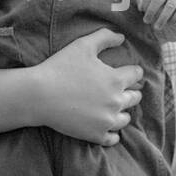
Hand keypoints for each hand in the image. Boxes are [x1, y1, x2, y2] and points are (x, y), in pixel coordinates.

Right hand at [35, 28, 143, 146]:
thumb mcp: (83, 45)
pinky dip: (112, 133)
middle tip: (119, 90)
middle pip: (135, 97)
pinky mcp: (96, 135)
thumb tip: (122, 37)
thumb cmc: (60, 67)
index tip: (127, 72)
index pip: (136, 75)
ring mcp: (107, 121)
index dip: (132, 71)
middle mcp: (116, 101)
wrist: (39, 95)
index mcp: (116, 79)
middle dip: (130, 92)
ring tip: (112, 108)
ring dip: (122, 112)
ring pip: (125, 119)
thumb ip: (105, 37)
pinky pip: (113, 138)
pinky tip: (105, 126)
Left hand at [137, 0, 175, 32]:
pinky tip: (168, 24)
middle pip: (158, 0)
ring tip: (156, 28)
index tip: (142, 12)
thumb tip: (140, 7)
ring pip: (169, 7)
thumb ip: (142, 0)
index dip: (144, 5)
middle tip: (146, 21)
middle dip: (150, 12)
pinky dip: (173, 20)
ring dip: (161, 19)